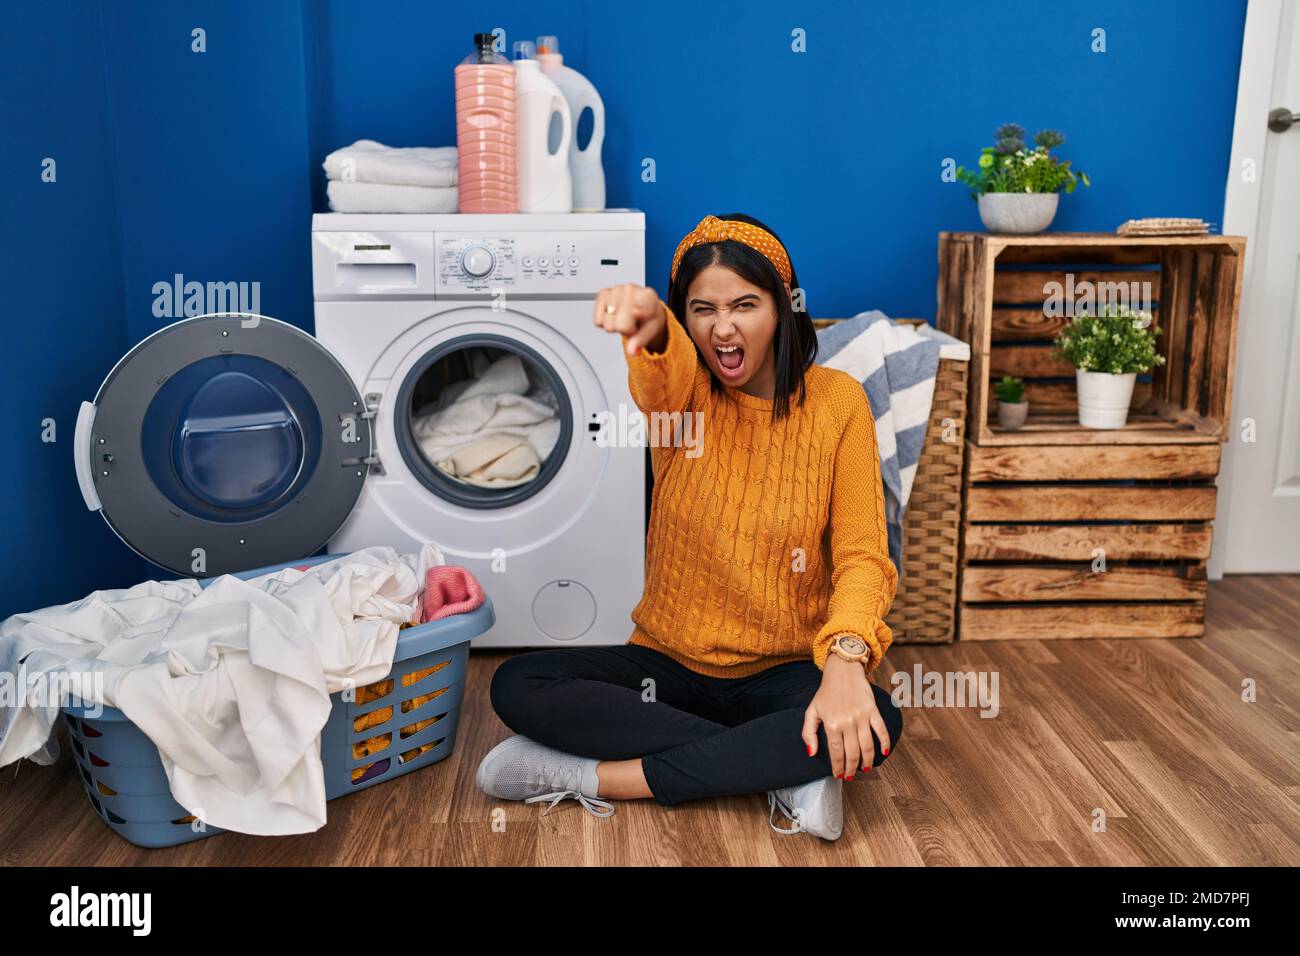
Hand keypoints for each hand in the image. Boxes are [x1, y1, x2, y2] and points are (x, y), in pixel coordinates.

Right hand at [593, 283, 666, 356]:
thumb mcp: (651, 331)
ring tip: (624, 319)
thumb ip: (641, 341)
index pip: (635, 311)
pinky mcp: (603, 293)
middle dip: (624, 329)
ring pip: (606, 323)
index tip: (635, 311)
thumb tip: (632, 351)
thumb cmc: (648, 318)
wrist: (644, 309)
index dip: (634, 318)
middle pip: (618, 325)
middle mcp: (631, 289)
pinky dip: (604, 322)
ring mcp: (616, 289)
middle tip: (632, 324)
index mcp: (647, 297)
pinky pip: (598, 320)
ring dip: (614, 325)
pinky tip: (614, 315)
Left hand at [802, 654, 890, 779]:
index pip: (836, 752)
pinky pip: (881, 730)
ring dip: (868, 761)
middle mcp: (847, 722)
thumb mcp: (812, 711)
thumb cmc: (826, 693)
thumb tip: (812, 753)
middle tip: (850, 776)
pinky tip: (884, 753)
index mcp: (831, 723)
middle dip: (851, 768)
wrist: (842, 671)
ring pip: (867, 746)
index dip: (838, 767)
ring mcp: (862, 716)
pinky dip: (885, 743)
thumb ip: (808, 733)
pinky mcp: (873, 710)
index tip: (838, 775)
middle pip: (852, 753)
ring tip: (865, 769)